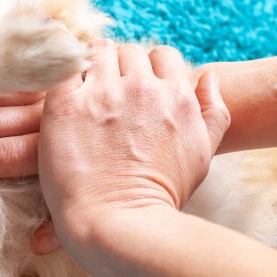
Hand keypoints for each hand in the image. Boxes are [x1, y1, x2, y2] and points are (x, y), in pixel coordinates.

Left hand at [36, 42, 230, 254]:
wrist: (120, 224)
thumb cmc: (163, 197)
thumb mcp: (203, 155)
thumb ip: (214, 112)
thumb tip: (209, 75)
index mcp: (176, 95)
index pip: (162, 56)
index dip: (148, 71)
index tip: (136, 91)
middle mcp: (142, 87)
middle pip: (129, 52)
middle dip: (120, 68)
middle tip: (108, 96)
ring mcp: (102, 93)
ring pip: (97, 53)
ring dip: (92, 66)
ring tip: (85, 95)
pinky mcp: (66, 104)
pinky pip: (63, 69)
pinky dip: (63, 76)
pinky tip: (64, 98)